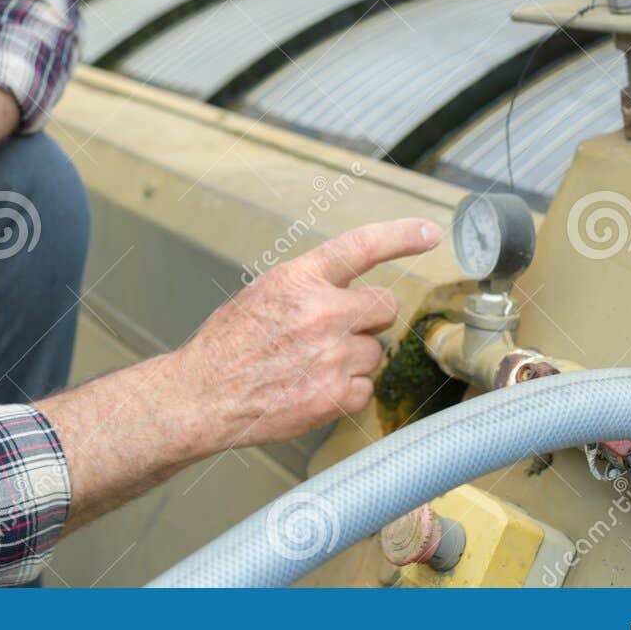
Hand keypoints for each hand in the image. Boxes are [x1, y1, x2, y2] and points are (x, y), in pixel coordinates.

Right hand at [34, 218, 442, 533]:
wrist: (203, 396)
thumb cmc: (227, 346)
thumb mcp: (263, 294)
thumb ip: (308, 288)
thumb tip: (345, 292)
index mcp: (299, 279)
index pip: (361, 246)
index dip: (400, 236)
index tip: (427, 233)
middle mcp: (322, 313)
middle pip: (384, 306)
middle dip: (368, 318)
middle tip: (338, 330)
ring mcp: (332, 356)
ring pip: (374, 351)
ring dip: (352, 358)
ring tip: (310, 365)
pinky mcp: (335, 396)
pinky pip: (364, 388)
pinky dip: (345, 391)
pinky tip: (312, 388)